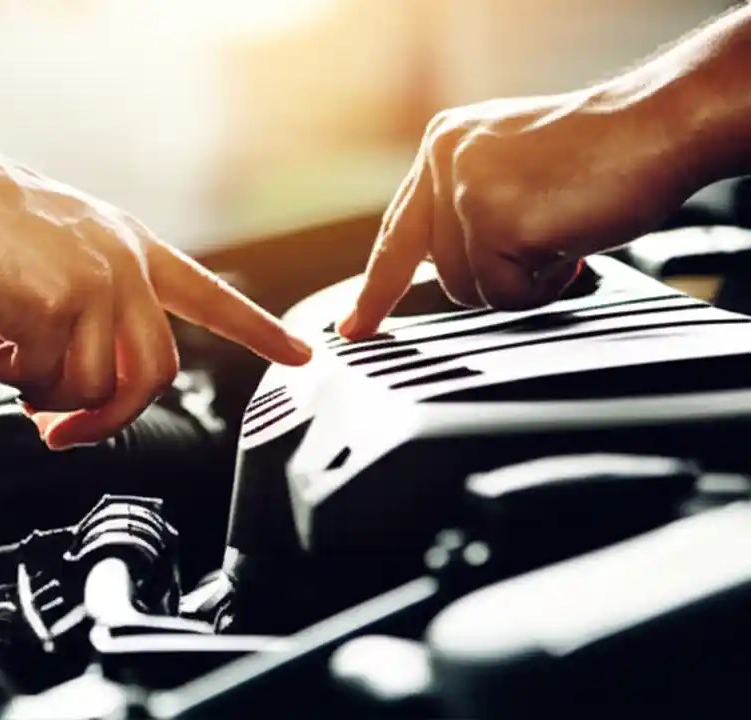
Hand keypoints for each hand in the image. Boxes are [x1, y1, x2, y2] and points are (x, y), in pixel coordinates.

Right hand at [0, 158, 312, 448]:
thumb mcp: (72, 248)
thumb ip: (94, 308)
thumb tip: (79, 392)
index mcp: (138, 252)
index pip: (212, 297)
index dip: (259, 331)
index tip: (301, 354)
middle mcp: (126, 269)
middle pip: (152, 375)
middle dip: (108, 420)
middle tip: (65, 432)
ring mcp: (92, 286)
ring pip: (90, 387)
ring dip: (44, 394)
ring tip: (10, 361)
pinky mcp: (49, 304)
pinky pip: (41, 377)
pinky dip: (10, 375)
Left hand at [338, 87, 695, 339]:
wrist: (658, 126)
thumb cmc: (602, 149)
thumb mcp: (510, 163)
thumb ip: (465, 202)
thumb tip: (443, 259)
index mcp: (442, 145)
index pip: (397, 232)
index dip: (377, 288)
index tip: (352, 329)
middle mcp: (443, 163)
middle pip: (440, 271)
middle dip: (494, 273)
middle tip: (546, 240)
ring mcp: (466, 193)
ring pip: (469, 289)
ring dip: (522, 278)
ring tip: (560, 233)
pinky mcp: (496, 224)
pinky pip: (505, 295)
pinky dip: (542, 286)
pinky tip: (569, 244)